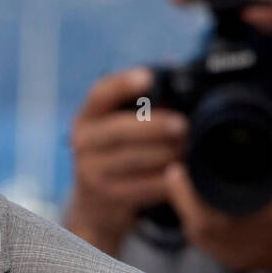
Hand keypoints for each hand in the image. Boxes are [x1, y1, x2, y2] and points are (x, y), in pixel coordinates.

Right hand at [64, 67, 186, 254]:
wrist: (96, 205)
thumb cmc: (116, 154)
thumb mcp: (118, 126)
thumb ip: (141, 102)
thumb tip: (172, 66)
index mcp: (87, 118)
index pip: (99, 94)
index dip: (122, 84)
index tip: (148, 77)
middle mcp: (82, 142)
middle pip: (119, 130)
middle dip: (154, 126)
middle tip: (183, 125)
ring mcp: (91, 171)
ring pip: (134, 159)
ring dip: (166, 153)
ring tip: (189, 148)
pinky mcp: (107, 197)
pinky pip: (142, 186)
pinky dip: (166, 179)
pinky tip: (182, 174)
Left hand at [164, 119, 271, 272]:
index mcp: (264, 222)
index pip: (210, 216)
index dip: (186, 193)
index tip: (178, 167)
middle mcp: (247, 243)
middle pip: (196, 225)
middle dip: (181, 197)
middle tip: (176, 171)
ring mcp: (240, 256)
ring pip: (198, 236)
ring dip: (187, 209)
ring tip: (184, 182)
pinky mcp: (237, 261)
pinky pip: (206, 244)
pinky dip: (197, 223)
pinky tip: (196, 204)